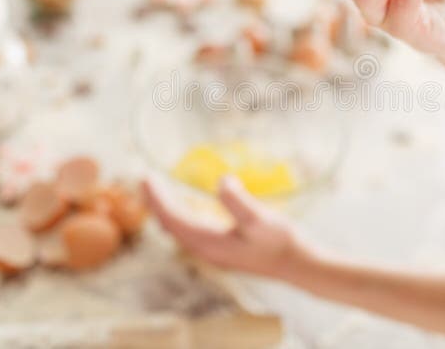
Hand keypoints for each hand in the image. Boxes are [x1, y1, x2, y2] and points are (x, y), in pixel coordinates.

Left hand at [142, 175, 308, 279]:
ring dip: (168, 209)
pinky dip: (183, 215)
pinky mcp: (225, 249)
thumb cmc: (282, 242)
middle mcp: (207, 250)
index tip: (145, 178)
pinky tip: (188, 206)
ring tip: (158, 190)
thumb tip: (220, 181)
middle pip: (171, 225)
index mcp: (209, 243)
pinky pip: (193, 231)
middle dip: (156, 202)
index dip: (156, 198)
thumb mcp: (261, 219)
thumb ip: (238, 201)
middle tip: (145, 180)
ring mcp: (216, 252)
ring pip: (181, 229)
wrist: (300, 265)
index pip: (172, 219)